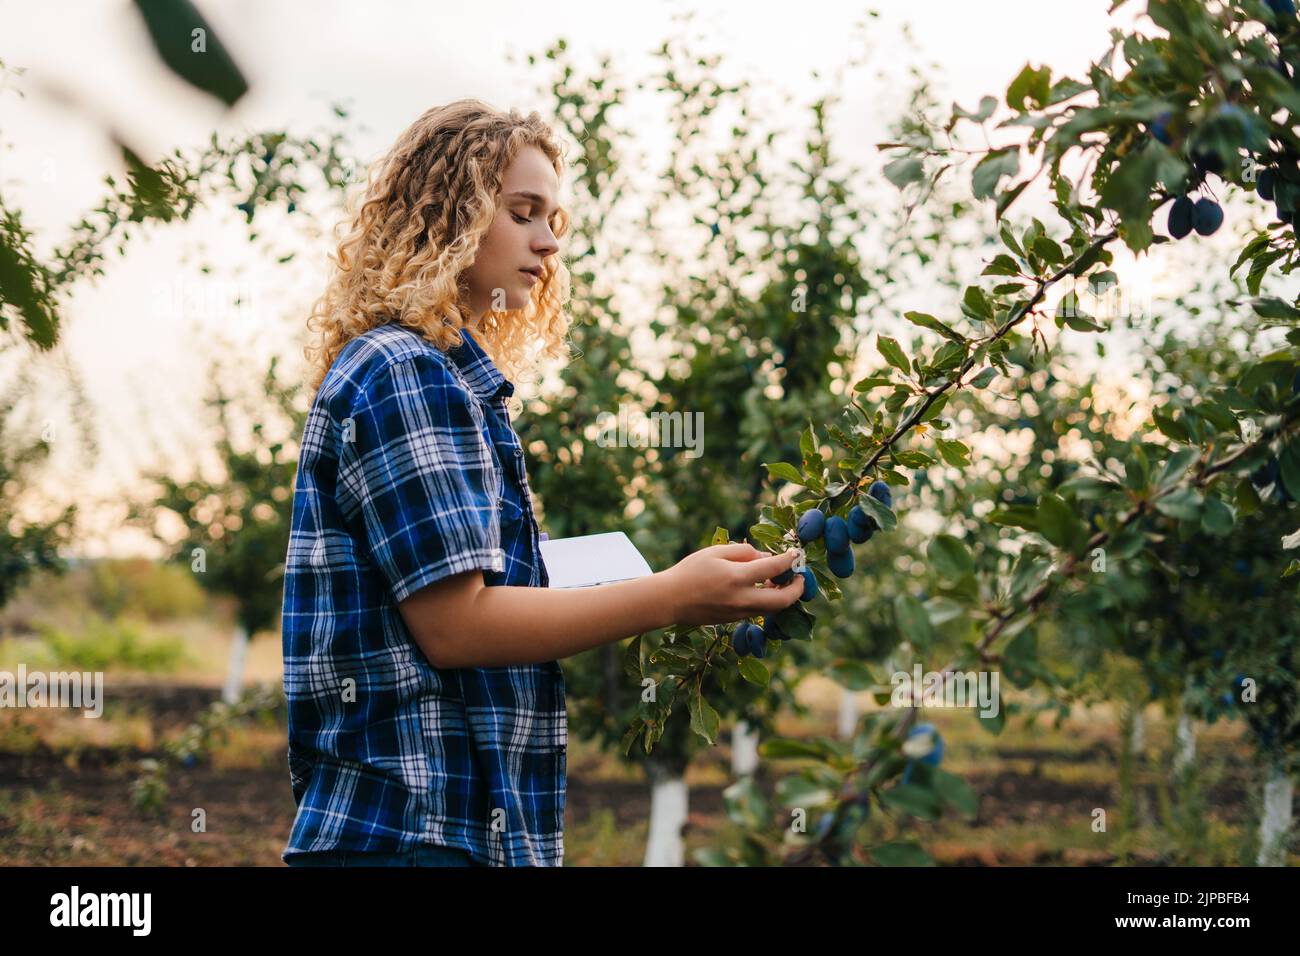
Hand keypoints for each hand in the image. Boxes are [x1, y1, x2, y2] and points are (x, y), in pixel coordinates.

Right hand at [661, 542, 803, 627]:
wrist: (670, 600)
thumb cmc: (690, 571)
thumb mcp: (715, 552)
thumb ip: (744, 552)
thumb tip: (766, 557)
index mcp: (736, 577)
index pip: (773, 568)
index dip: (789, 560)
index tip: (795, 555)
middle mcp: (741, 599)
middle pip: (783, 600)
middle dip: (797, 589)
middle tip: (800, 577)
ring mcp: (739, 613)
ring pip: (773, 609)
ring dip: (783, 596)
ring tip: (780, 581)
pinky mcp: (734, 620)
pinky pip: (759, 611)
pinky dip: (768, 601)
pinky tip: (763, 589)